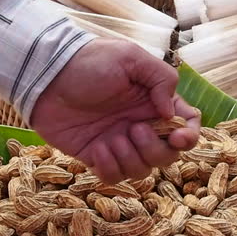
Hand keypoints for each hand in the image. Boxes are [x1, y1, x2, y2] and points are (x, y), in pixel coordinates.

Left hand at [30, 38, 199, 183]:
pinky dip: (109, 167)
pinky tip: (96, 148)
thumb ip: (161, 79)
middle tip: (134, 130)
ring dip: (130, 158)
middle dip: (156, 149)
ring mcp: (118, 143)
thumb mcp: (130, 58)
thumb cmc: (89, 62)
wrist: (47, 76)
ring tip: (111, 138)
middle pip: (167, 155)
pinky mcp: (96, 157)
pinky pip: (113, 177)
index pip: (187, 125)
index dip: (189, 136)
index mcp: (153, 102)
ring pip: (142, 171)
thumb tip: (171, 114)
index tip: (178, 138)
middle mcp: (140, 125)